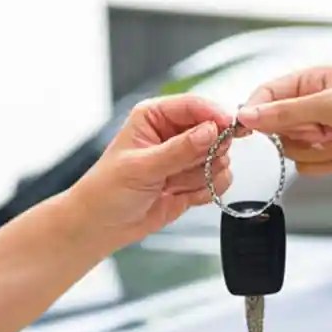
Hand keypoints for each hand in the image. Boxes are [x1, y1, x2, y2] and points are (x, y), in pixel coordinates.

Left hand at [71, 94, 234, 246]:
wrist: (102, 226)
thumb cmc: (107, 190)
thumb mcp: (142, 167)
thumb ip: (179, 150)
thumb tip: (210, 131)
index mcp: (154, 117)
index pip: (193, 106)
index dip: (214, 115)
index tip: (230, 127)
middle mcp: (172, 133)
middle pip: (214, 131)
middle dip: (209, 152)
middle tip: (192, 166)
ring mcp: (184, 158)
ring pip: (219, 158)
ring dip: (202, 176)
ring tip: (173, 185)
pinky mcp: (192, 181)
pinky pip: (218, 180)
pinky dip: (205, 191)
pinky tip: (180, 196)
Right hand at [237, 66, 331, 180]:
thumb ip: (288, 112)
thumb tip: (248, 114)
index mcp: (318, 78)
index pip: (270, 92)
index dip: (257, 110)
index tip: (248, 129)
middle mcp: (317, 102)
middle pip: (278, 125)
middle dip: (302, 134)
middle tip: (329, 130)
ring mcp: (324, 129)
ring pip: (292, 148)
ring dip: (317, 151)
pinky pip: (307, 165)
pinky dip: (326, 165)